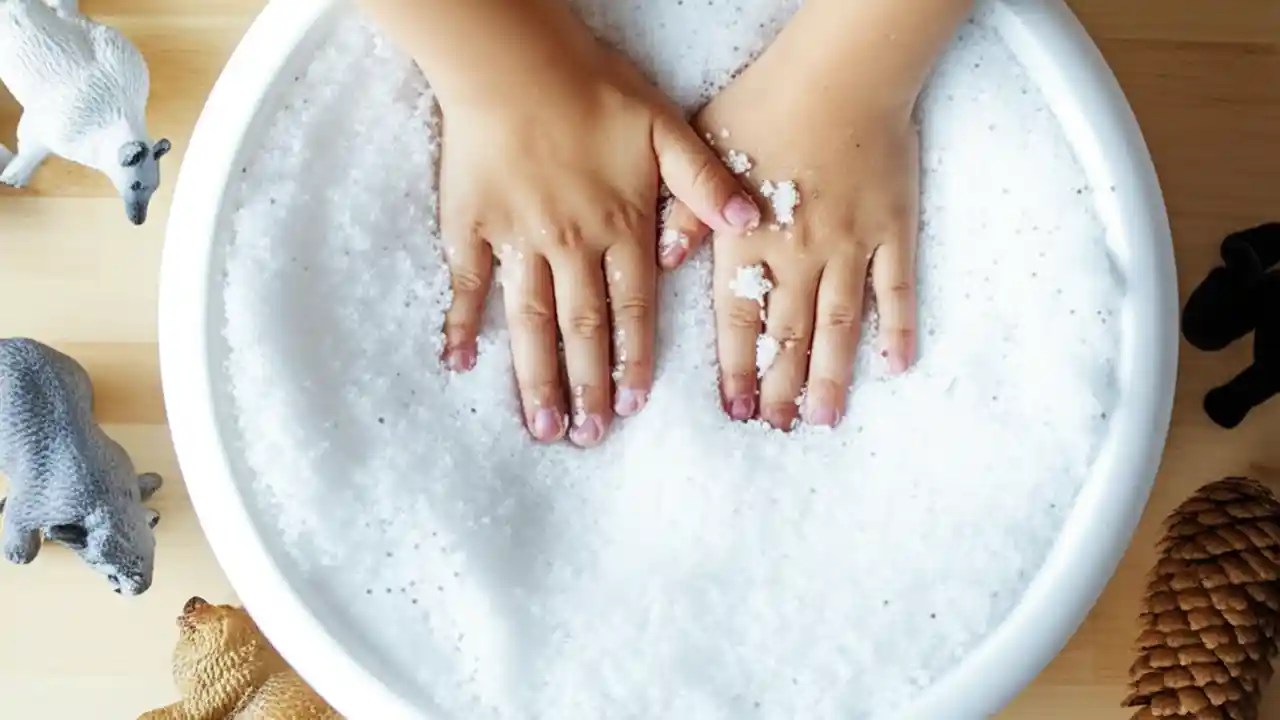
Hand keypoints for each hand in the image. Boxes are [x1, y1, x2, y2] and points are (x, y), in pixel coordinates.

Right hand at [417, 3, 759, 445]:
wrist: (514, 60)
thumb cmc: (592, 87)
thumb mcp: (666, 127)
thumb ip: (706, 180)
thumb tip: (750, 221)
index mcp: (620, 228)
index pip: (632, 310)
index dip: (632, 361)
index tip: (630, 406)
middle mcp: (571, 246)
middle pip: (581, 331)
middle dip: (586, 389)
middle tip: (586, 437)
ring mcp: (518, 240)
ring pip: (531, 322)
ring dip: (537, 377)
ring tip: (542, 426)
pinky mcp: (472, 226)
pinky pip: (468, 284)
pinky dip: (463, 323)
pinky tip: (459, 361)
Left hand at [663, 36, 922, 430]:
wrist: (844, 71)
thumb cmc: (768, 101)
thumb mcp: (704, 147)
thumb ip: (685, 209)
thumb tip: (663, 261)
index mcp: (749, 238)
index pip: (738, 320)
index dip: (737, 369)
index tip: (736, 407)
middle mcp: (799, 254)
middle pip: (788, 336)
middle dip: (781, 387)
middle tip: (778, 426)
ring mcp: (851, 247)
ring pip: (839, 327)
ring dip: (831, 378)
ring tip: (824, 418)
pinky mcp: (893, 231)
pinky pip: (897, 290)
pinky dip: (898, 329)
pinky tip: (896, 365)